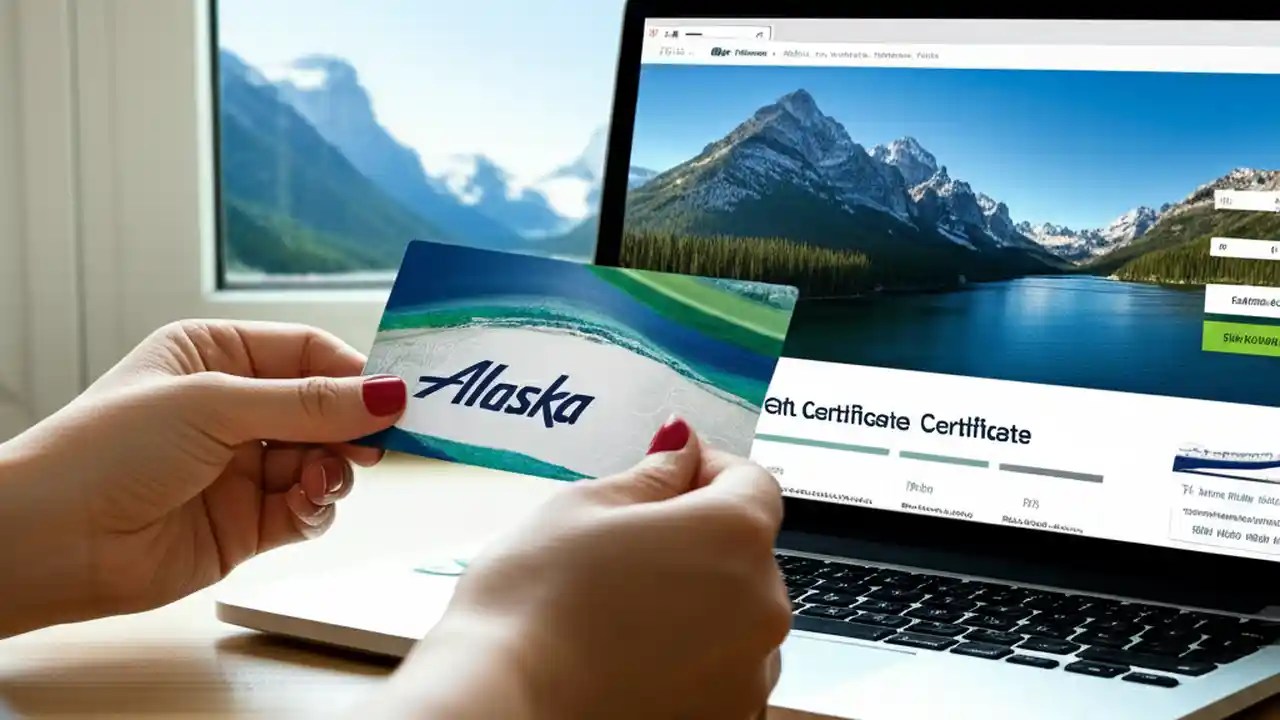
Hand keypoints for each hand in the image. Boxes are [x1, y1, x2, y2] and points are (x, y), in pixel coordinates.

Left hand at [0, 320, 405, 636]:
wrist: (50, 543)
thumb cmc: (107, 451)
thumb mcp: (215, 406)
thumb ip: (309, 405)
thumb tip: (389, 394)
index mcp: (216, 356)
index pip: (309, 353)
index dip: (355, 373)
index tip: (398, 395)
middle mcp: (232, 408)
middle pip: (325, 409)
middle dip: (352, 427)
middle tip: (379, 443)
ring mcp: (241, 467)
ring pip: (323, 461)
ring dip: (333, 470)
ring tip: (318, 480)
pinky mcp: (246, 522)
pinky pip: (307, 508)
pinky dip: (316, 507)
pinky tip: (303, 505)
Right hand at [372, 418, 789, 719]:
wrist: (500, 708)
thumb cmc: (531, 607)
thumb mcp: (583, 508)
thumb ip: (652, 475)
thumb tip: (682, 449)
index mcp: (734, 537)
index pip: (751, 482)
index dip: (706, 468)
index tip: (669, 471)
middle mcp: (762, 607)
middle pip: (745, 553)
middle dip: (696, 539)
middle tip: (624, 547)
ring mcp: (749, 674)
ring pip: (734, 616)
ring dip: (696, 602)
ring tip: (619, 611)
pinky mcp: (725, 719)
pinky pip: (721, 672)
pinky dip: (689, 659)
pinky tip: (628, 657)